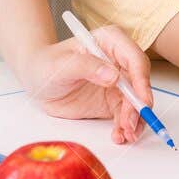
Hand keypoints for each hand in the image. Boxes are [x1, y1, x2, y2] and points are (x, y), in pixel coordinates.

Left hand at [19, 25, 151, 145]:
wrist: (36, 79)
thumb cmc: (46, 64)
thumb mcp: (61, 65)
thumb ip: (86, 66)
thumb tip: (113, 76)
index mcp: (111, 42)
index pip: (135, 60)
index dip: (141, 81)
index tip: (141, 101)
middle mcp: (119, 61)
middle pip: (140, 84)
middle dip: (139, 106)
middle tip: (131, 124)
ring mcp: (118, 82)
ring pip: (136, 102)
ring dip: (136, 120)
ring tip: (126, 135)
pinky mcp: (112, 101)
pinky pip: (125, 115)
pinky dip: (126, 127)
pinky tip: (119, 135)